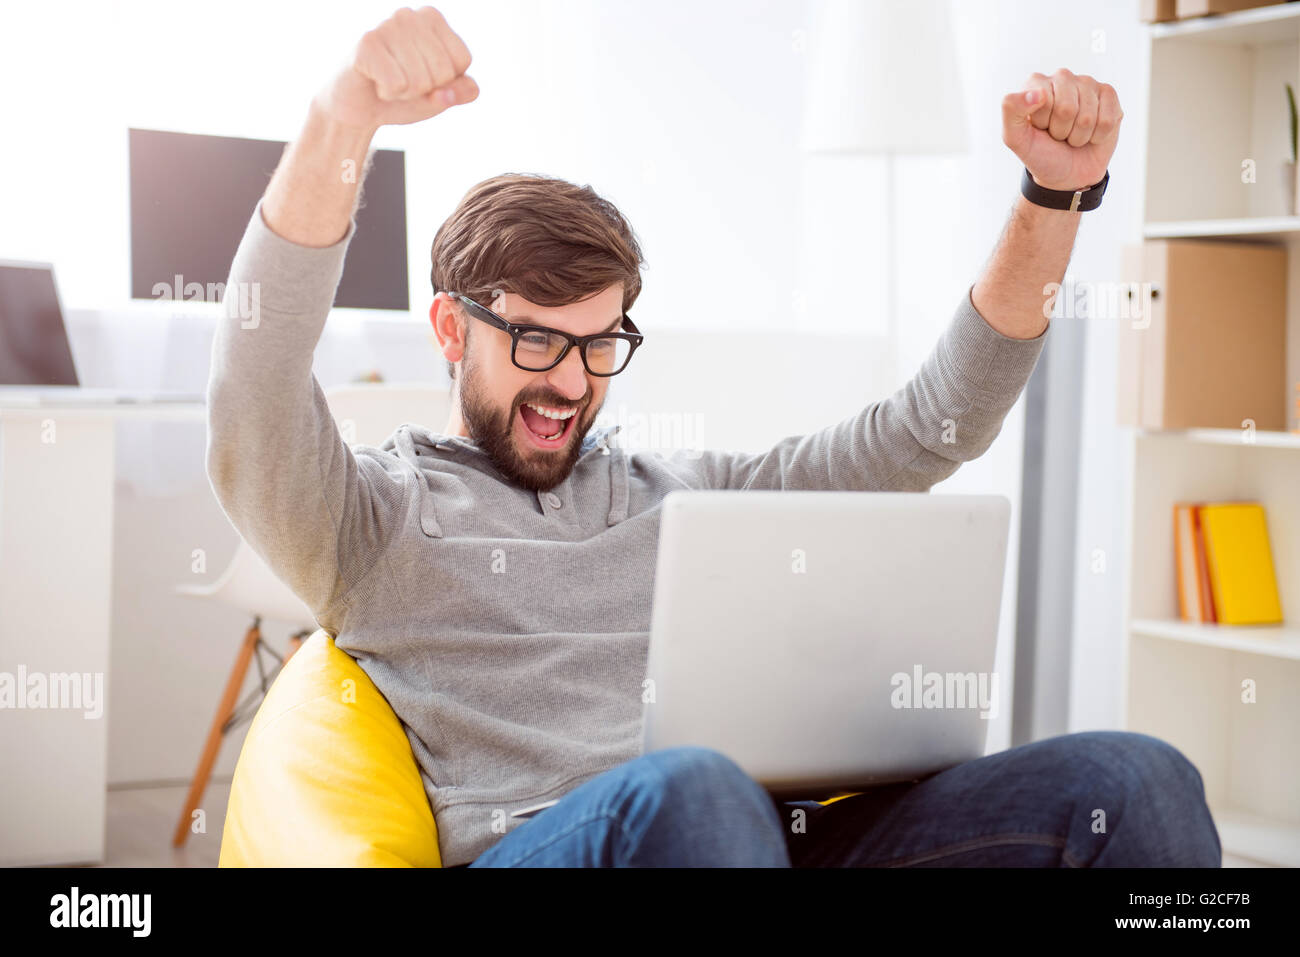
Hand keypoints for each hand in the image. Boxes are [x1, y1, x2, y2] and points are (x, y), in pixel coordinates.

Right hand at [314, 6, 477, 131]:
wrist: (359, 107)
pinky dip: (387, 94)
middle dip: (424, 89)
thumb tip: (449, 92)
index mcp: (433, 19)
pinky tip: (375, 82)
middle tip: (403, 82)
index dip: (446, 82)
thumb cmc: (404, 94)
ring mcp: (386, 26)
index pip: (462, 60)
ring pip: (419, 80)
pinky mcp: (366, 44)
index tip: (424, 78)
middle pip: (442, 72)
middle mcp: (410, 15)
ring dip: (404, 93)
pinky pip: (396, 84)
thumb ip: (463, 91)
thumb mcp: (441, 94)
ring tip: (388, 81)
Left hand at [1002, 69, 1121, 191]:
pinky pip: (1108, 119)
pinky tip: (1091, 133)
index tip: (1040, 128)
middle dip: (1061, 130)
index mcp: (1035, 83)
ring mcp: (1087, 83)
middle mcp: (1062, 77)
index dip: (1043, 122)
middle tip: (1057, 134)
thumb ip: (1011, 111)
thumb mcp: (1015, 138)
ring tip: (1072, 135)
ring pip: (1088, 116)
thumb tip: (1037, 92)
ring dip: (1079, 135)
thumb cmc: (1040, 153)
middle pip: (1067, 109)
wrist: (1067, 173)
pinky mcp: (1108, 94)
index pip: (1044, 101)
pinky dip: (1098, 135)